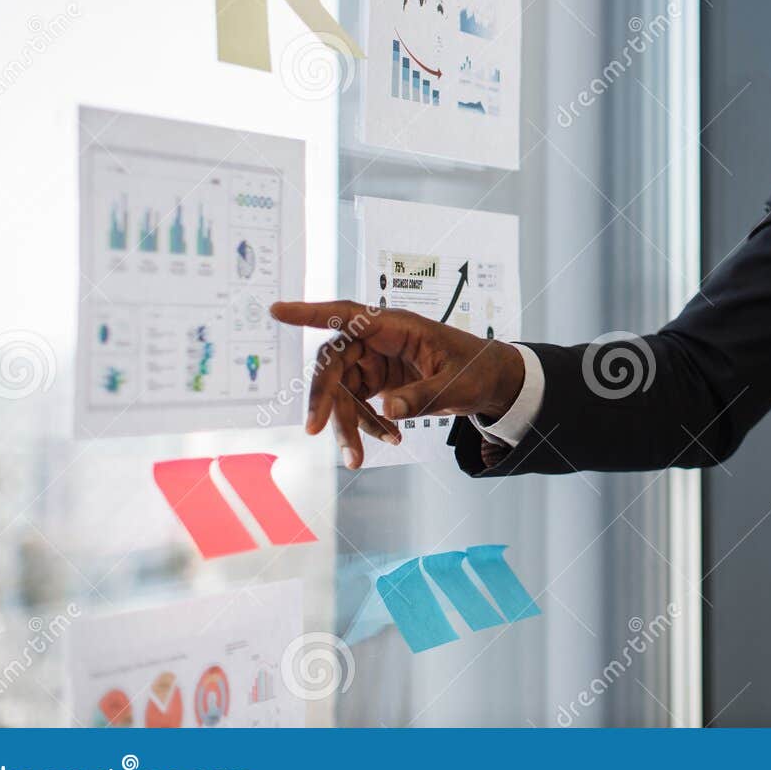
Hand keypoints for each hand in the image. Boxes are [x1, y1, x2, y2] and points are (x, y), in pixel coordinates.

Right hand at [269, 300, 524, 469]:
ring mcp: (376, 360)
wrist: (493, 382)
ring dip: (347, 425)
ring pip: (342, 390)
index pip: (348, 314)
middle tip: (314, 430)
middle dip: (323, 397)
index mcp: (398, 326)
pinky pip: (357, 404)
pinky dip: (367, 426)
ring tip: (356, 459)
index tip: (278, 310)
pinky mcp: (378, 380)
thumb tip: (388, 411)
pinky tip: (390, 439)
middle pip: (335, 362)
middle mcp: (380, 340)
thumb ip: (423, 397)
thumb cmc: (479, 371)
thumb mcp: (457, 386)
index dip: (311, 312)